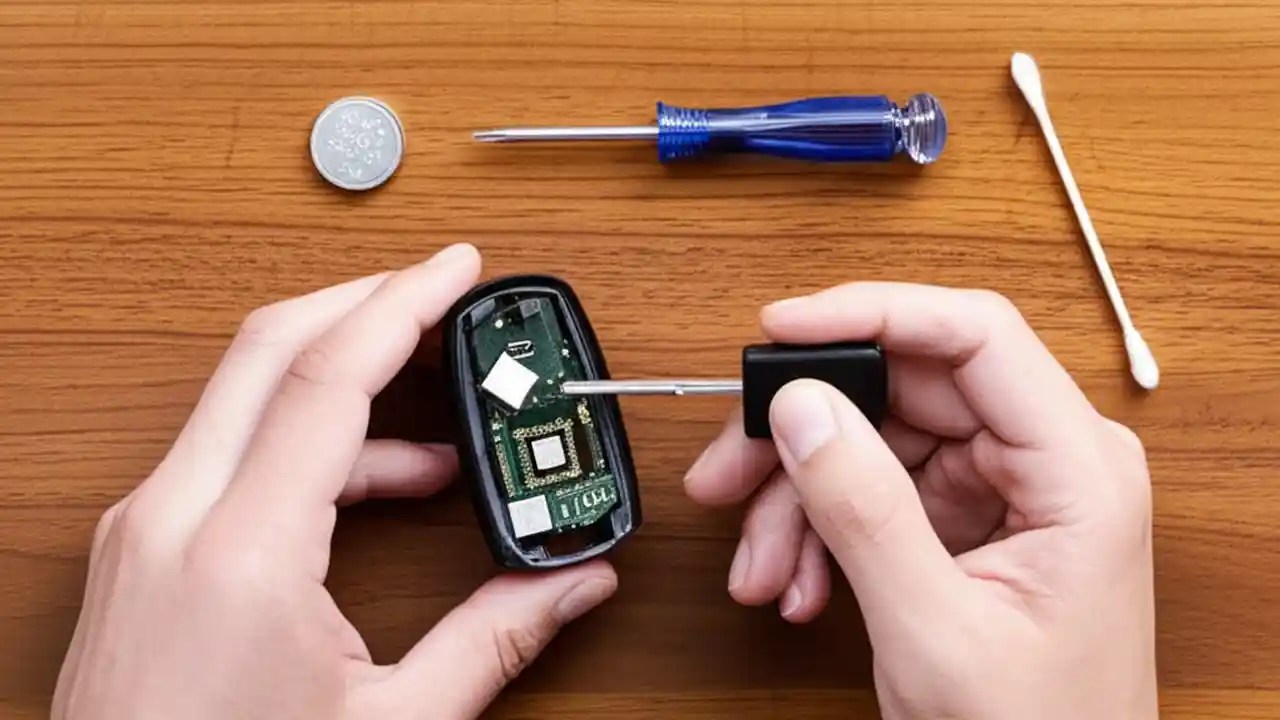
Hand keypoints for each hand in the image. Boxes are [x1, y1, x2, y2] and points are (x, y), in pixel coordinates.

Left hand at [53, 245, 617, 719]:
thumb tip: (572, 584)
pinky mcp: (139, 545)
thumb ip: (493, 642)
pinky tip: (378, 481)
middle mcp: (172, 517)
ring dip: (343, 375)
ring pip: (244, 389)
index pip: (329, 375)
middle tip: (445, 295)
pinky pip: (228, 446)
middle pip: (269, 345)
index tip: (458, 268)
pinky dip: (308, 435)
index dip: (405, 303)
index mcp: (241, 553)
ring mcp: (144, 526)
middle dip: (367, 301)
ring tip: (440, 421)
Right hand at [685, 283, 1156, 718]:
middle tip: (729, 469)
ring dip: (800, 498)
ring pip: (873, 441)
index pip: (972, 335)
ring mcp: (1006, 487)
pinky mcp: (970, 517)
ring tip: (762, 565)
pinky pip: (875, 490)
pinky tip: (796, 580)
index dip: (869, 313)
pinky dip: (821, 529)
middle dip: (804, 432)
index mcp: (1077, 467)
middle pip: (902, 389)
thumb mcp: (935, 629)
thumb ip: (864, 510)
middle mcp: (1046, 459)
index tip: (781, 329)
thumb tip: (803, 406)